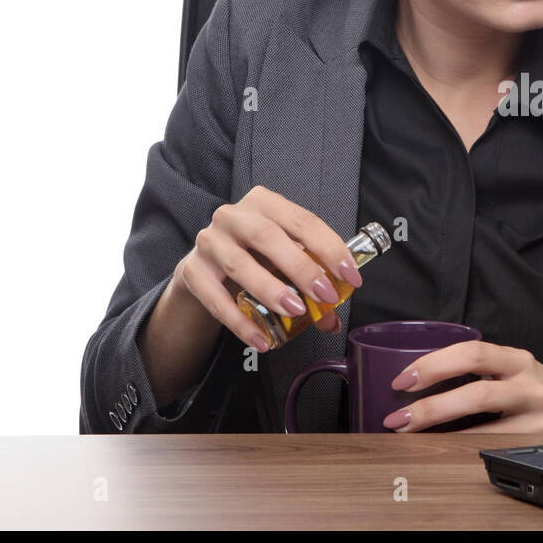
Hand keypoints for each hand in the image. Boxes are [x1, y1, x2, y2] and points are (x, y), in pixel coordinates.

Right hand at [178, 185, 361, 347]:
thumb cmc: (255, 257)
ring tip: (295, 312)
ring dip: (271, 290)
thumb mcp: (284, 261)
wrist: (205, 268)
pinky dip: (239, 321)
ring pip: (239, 264)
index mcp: (265, 203)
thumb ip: (310, 284)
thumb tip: (331, 319)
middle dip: (301, 268)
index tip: (350, 276)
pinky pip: (215, 298)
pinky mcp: (192, 270)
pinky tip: (261, 339)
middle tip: (325, 295)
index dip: (330, 248)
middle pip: (268, 237)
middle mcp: (233, 216)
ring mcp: (209, 241)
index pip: (303, 220)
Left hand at [381, 341, 542, 433]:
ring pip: (484, 428)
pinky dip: (462, 448)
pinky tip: (442, 449)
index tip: (404, 378)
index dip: (436, 364)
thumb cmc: (534, 386)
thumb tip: (420, 375)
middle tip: (398, 416)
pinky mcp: (536, 444)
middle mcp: (529, 386)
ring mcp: (536, 418)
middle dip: (432, 407)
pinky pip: (493, 447)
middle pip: (477, 393)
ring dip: (442, 433)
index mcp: (517, 360)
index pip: (473, 353)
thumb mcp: (512, 367)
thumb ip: (478, 367)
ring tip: (412, 434)